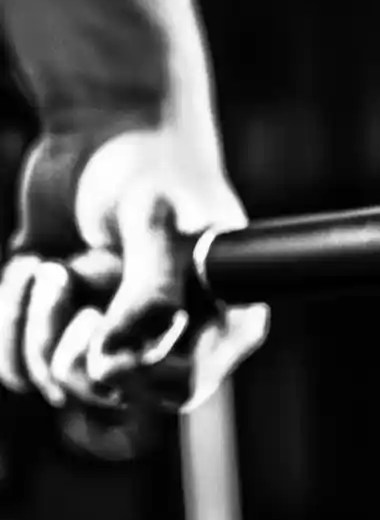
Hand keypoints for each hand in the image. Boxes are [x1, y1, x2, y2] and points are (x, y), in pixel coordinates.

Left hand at [0, 126, 267, 413]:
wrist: (104, 123)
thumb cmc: (152, 166)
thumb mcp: (158, 224)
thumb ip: (148, 297)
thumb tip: (112, 367)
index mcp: (218, 319)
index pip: (179, 386)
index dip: (133, 370)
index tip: (101, 323)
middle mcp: (169, 337)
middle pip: (107, 395)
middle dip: (69, 340)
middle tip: (72, 273)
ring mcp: (112, 334)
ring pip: (53, 384)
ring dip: (34, 321)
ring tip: (54, 264)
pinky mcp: (60, 324)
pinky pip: (16, 362)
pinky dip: (10, 314)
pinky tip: (33, 265)